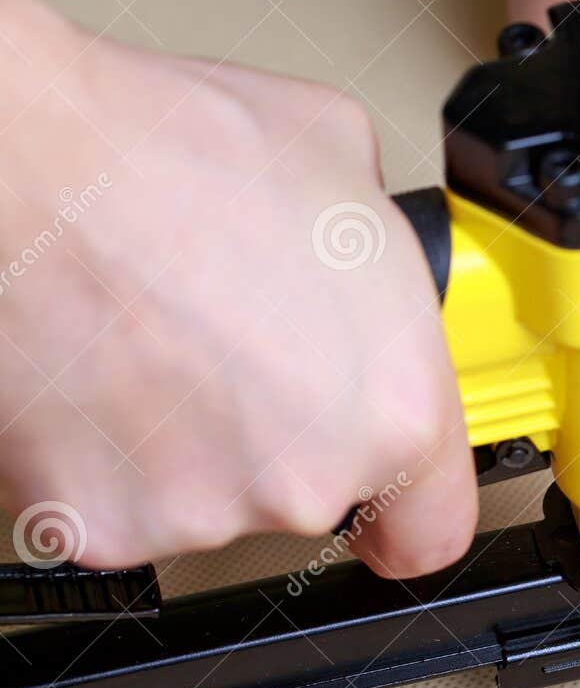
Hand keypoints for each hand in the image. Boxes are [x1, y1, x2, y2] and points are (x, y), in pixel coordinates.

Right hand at [0, 0, 476, 574]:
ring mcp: (197, 512)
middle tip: (226, 346)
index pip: (431, 531)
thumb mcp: (346, 170)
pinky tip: (96, 374)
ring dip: (187, 445)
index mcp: (393, 410)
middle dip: (277, 437)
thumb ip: (385, 266)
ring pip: (208, 501)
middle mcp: (305, 481)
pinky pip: (115, 504)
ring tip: (151, 341)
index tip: (383, 502)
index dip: (405, 511)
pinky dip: (103, 458)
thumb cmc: (171, 155)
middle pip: (308, 499)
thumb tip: (374, 276)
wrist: (22, 168)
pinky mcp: (94, 525)